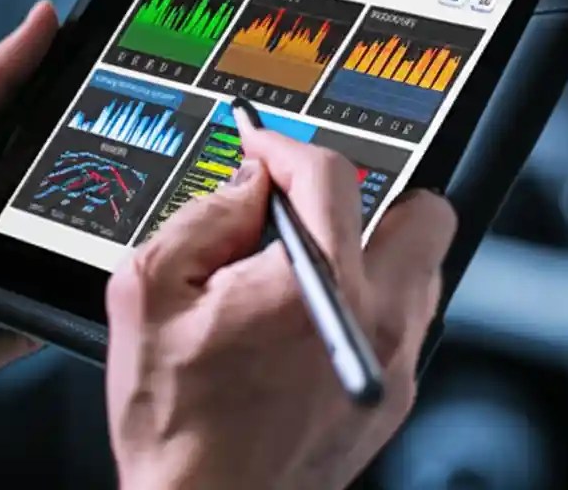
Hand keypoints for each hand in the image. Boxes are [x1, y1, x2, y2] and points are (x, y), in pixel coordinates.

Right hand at [106, 123, 455, 489]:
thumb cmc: (173, 420)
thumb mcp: (147, 293)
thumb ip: (200, 219)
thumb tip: (243, 186)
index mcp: (312, 284)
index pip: (329, 174)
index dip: (286, 146)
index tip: (261, 147)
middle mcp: (373, 320)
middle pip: (420, 214)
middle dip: (363, 196)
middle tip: (304, 210)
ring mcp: (393, 363)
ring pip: (418, 268)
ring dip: (368, 249)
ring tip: (299, 270)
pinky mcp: (391, 397)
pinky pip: (401, 321)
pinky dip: (363, 303)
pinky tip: (303, 323)